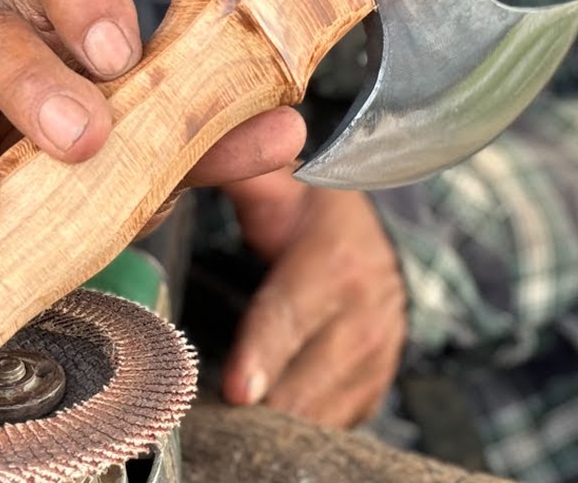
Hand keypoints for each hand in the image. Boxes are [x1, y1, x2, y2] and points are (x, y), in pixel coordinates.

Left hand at [220, 166, 407, 427]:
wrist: (372, 243)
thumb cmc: (310, 215)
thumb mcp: (280, 188)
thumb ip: (242, 178)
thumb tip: (199, 148)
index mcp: (337, 263)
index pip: (292, 314)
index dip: (264, 352)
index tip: (239, 388)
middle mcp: (367, 316)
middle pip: (308, 380)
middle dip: (263, 403)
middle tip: (210, 419)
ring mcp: (377, 359)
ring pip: (322, 413)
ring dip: (278, 422)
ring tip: (227, 426)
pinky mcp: (374, 389)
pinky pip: (335, 424)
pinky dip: (300, 429)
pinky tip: (263, 425)